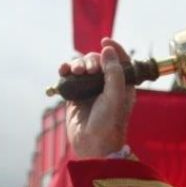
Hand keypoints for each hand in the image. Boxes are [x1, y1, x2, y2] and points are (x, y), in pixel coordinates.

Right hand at [60, 38, 136, 158]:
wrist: (93, 146)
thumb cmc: (109, 123)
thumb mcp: (116, 96)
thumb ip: (114, 72)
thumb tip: (107, 49)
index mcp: (122, 85)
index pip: (120, 60)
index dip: (113, 48)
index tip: (105, 40)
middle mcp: (106, 85)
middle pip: (98, 60)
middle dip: (90, 59)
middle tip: (87, 70)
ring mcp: (89, 90)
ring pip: (82, 67)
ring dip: (77, 64)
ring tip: (75, 72)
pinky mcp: (75, 95)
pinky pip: (69, 77)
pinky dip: (65, 71)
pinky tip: (63, 70)